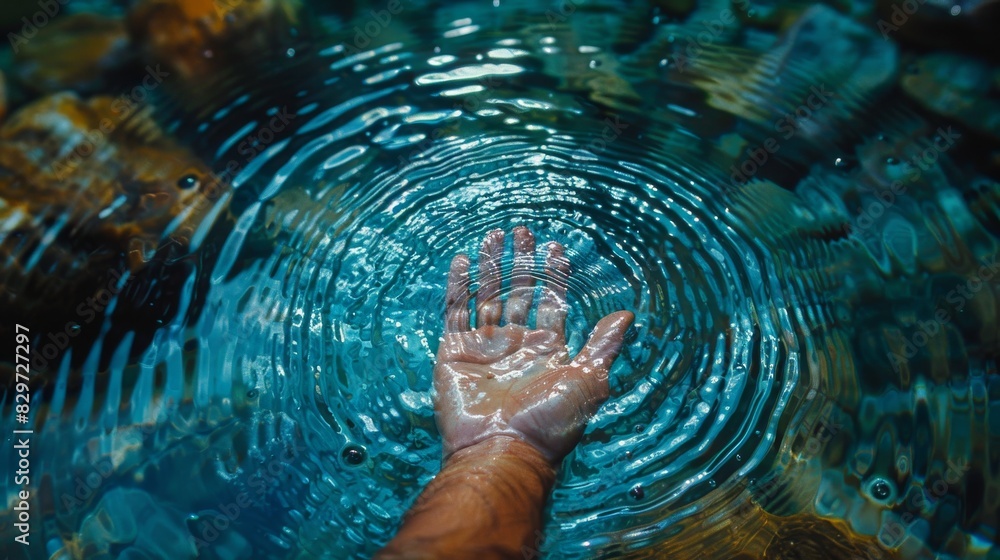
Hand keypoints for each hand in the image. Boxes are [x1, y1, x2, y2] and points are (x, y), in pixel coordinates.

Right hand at [434, 227, 633, 463]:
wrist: (501, 448)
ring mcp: (485, 348)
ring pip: (487, 296)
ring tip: (494, 235)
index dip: (554, 274)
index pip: (552, 302)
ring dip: (491, 266)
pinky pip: (456, 312)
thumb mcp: (589, 381)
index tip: (556, 247)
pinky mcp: (455, 353)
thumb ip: (604, 345)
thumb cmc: (549, 421)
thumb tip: (628, 315)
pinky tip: (464, 261)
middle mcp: (517, 346)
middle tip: (522, 231)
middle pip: (519, 292)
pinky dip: (459, 286)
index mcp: (548, 351)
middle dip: (521, 261)